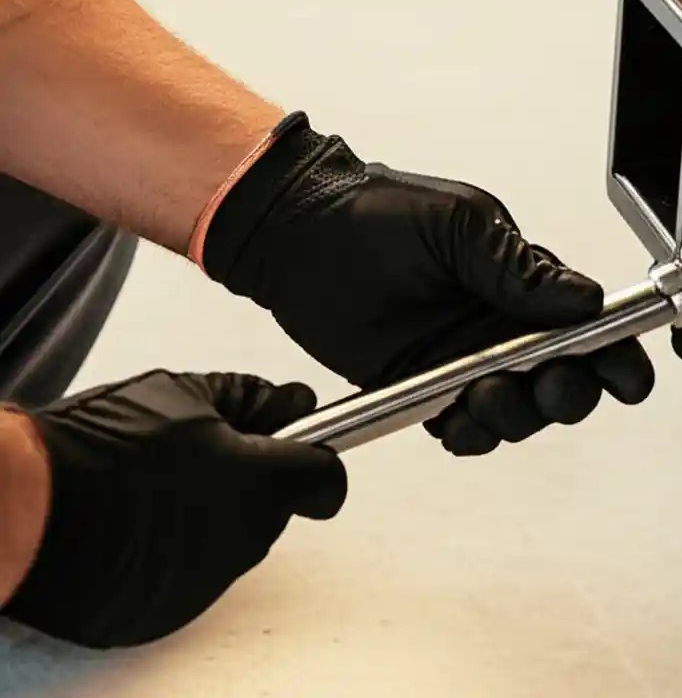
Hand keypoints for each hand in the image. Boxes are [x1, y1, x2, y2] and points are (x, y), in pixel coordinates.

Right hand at [0, 371, 345, 648]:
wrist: (23, 509)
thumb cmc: (97, 448)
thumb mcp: (182, 394)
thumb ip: (250, 398)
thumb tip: (292, 401)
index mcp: (263, 484)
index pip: (326, 480)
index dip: (311, 459)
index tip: (294, 450)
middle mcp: (247, 540)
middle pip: (272, 510)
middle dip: (247, 484)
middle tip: (195, 460)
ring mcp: (209, 581)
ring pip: (230, 542)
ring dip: (207, 519)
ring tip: (149, 491)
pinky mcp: (169, 611)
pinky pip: (189, 575)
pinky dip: (171, 554)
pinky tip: (131, 526)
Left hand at [198, 112, 655, 455]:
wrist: (299, 235)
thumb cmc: (380, 213)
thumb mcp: (462, 226)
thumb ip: (522, 270)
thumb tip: (588, 299)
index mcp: (532, 285)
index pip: (603, 323)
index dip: (634, 352)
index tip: (647, 369)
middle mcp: (509, 330)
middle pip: (572, 381)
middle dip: (573, 393)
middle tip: (551, 384)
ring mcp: (471, 363)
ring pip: (523, 413)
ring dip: (518, 415)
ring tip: (485, 393)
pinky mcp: (429, 391)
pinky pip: (469, 431)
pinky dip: (472, 435)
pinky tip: (457, 418)